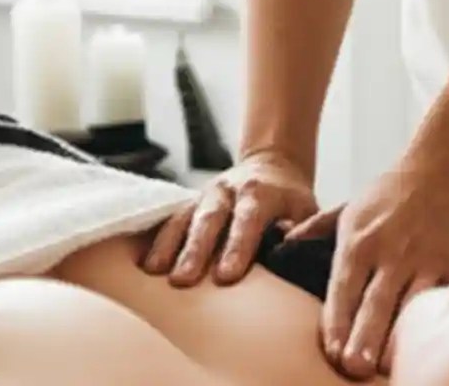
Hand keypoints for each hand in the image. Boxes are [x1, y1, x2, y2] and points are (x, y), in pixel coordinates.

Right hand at [143, 151, 317, 285]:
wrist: (270, 166)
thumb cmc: (290, 198)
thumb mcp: (306, 208)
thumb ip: (301, 227)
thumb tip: (291, 247)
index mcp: (260, 193)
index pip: (248, 221)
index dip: (237, 248)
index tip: (226, 277)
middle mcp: (228, 191)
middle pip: (209, 220)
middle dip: (195, 250)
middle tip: (182, 281)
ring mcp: (205, 195)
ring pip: (183, 218)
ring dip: (168, 245)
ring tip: (153, 271)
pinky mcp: (190, 203)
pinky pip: (169, 219)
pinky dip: (156, 238)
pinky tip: (142, 261)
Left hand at [288, 157, 448, 379]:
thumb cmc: (396, 189)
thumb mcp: (351, 206)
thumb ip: (317, 229)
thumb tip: (285, 244)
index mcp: (360, 242)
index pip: (342, 291)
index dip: (336, 324)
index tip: (331, 352)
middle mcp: (392, 253)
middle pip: (374, 305)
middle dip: (363, 339)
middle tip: (353, 369)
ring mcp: (427, 260)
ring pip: (411, 307)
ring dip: (398, 339)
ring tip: (386, 367)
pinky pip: (445, 299)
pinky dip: (437, 321)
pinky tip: (432, 342)